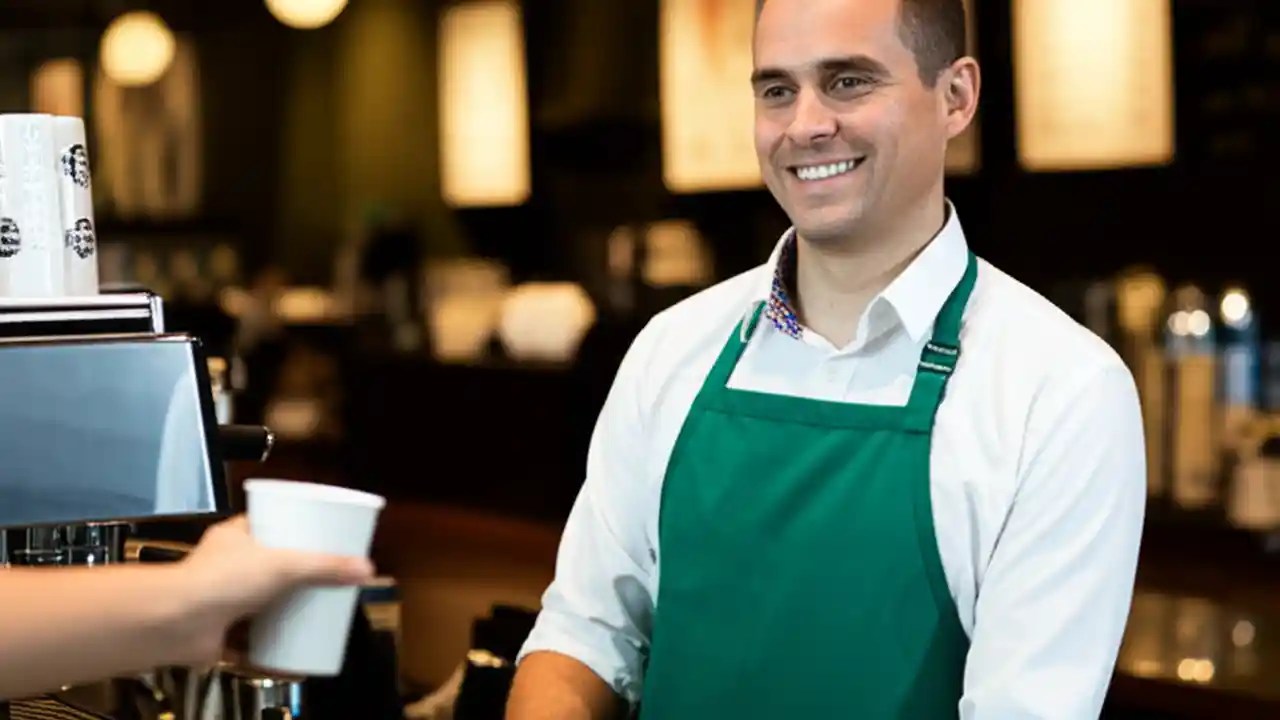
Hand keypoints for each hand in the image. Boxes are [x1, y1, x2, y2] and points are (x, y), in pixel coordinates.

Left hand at [175, 514, 374, 663]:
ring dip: (283, 607)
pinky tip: (291, 645)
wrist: (174, 623)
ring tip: (314, 609)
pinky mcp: (220, 629)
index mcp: (236, 535)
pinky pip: (250, 635)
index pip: (269, 522)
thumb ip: (325, 565)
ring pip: (259, 599)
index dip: (293, 525)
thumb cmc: (216, 581)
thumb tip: (363, 568)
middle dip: (295, 572)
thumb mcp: (283, 563)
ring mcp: (221, 597)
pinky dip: (270, 642)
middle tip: (324, 575)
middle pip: (269, 563)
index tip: (318, 532)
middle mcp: (227, 564)